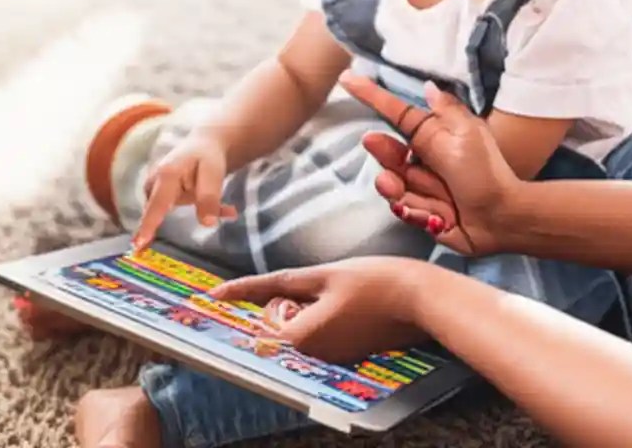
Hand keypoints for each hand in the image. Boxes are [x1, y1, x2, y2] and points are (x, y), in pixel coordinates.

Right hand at [132, 130, 238, 251]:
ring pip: (171, 212)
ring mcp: (155, 190)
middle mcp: (154, 183)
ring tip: (228, 209)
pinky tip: (228, 209)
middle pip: (159, 211)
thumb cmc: (207, 157)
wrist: (205, 145)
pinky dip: (202, 209)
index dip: (147, 227)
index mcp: (165, 176)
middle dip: (178, 219)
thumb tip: (207, 224)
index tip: (138, 245)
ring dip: (201, 211)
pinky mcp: (162, 197)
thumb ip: (209, 198)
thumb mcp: (213, 174)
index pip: (156, 206)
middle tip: (199, 225)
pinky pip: (177, 211)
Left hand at [210, 257, 433, 363]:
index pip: (261, 316)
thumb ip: (287, 286)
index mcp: (302, 335)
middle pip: (280, 322)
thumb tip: (264, 298)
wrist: (421, 300)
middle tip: (323, 286)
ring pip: (301, 327)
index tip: (210, 293)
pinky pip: (321, 333)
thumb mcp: (326, 275)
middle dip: (288, 301)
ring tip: (343, 293)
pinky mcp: (347, 353)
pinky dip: (323, 317)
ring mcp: (331, 356)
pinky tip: (350, 304)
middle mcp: (313, 353)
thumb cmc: (377, 282)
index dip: (237, 296)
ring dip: (308, 308)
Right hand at [340, 74, 521, 255]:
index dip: (371, 96)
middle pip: (387, 154)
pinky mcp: (419, 214)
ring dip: (404, 192)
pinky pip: (403, 211)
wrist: (500, 217)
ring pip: (392, 186)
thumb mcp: (467, 133)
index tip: (347, 78)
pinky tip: (437, 215)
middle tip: (388, 162)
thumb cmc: (486, 173)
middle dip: (386, 158)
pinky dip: (418, 213)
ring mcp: (419, 188)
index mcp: (431, 137)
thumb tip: (429, 86)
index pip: (395, 114)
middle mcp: (421, 161)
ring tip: (424, 200)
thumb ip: (444, 110)